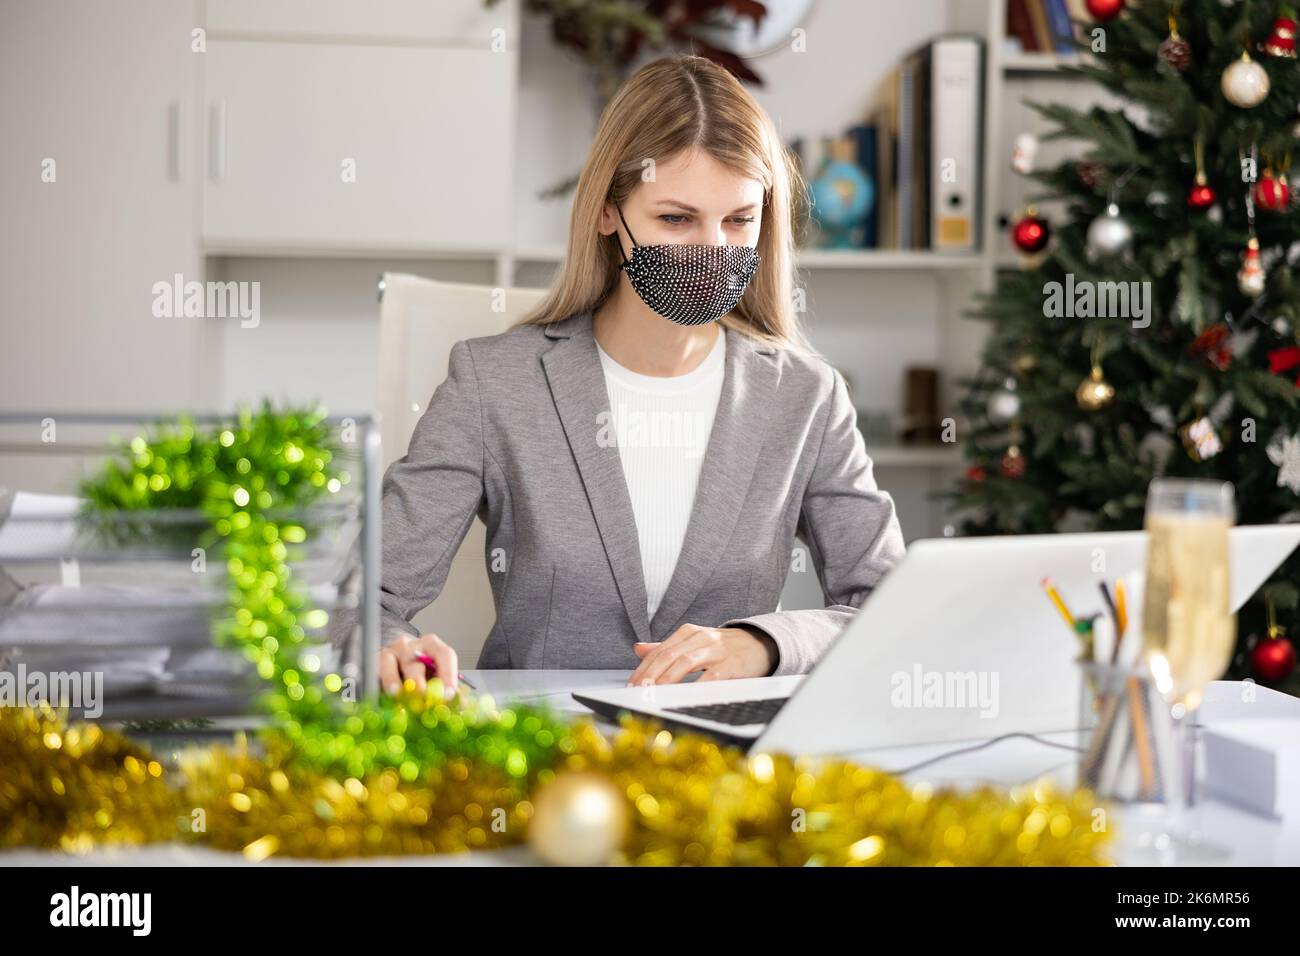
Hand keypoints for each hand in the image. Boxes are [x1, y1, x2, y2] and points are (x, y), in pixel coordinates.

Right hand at [379, 631, 458, 698]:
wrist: (396, 665)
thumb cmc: (422, 672)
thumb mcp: (437, 678)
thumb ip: (449, 691)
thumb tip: (461, 707)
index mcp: (432, 646)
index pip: (444, 654)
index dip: (448, 674)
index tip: (448, 694)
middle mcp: (411, 645)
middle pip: (415, 662)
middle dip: (419, 683)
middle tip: (423, 700)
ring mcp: (390, 651)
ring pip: (390, 664)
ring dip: (393, 681)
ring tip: (397, 695)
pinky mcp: (374, 662)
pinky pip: (373, 672)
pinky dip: (378, 686)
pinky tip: (382, 697)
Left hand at [626, 624, 776, 685]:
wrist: (759, 643)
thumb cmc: (723, 647)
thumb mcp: (693, 643)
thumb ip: (666, 647)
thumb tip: (638, 649)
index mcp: (688, 633)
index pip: (660, 651)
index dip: (643, 668)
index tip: (631, 684)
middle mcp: (701, 638)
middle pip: (669, 655)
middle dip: (651, 674)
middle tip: (638, 689)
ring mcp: (717, 650)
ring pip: (686, 662)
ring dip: (668, 678)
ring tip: (655, 691)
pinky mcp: (732, 663)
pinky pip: (713, 675)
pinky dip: (698, 685)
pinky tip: (687, 695)